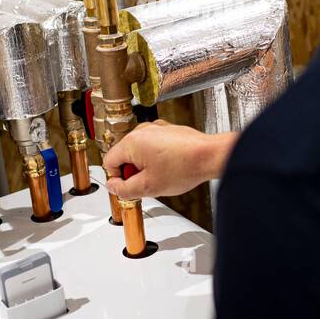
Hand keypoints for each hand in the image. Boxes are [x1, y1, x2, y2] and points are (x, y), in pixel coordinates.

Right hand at [102, 120, 236, 199]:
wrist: (210, 156)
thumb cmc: (184, 167)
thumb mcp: (148, 187)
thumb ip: (124, 190)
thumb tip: (114, 188)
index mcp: (132, 141)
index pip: (109, 162)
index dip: (117, 179)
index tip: (129, 187)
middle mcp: (142, 130)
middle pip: (124, 156)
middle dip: (132, 172)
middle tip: (147, 184)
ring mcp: (156, 128)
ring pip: (139, 152)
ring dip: (145, 166)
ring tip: (161, 177)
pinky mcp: (168, 131)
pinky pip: (153, 146)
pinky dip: (157, 158)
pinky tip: (169, 168)